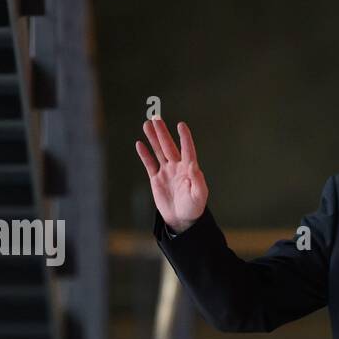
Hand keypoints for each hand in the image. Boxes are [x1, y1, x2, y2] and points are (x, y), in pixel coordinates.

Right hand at [135, 117, 208, 232]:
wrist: (182, 220)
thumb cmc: (194, 208)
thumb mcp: (199, 196)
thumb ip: (197, 181)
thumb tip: (193, 165)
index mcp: (189, 170)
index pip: (187, 150)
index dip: (184, 138)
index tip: (181, 125)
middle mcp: (177, 167)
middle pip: (169, 146)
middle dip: (162, 133)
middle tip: (156, 118)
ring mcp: (166, 172)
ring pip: (158, 151)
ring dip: (153, 138)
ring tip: (147, 124)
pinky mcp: (156, 179)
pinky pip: (149, 164)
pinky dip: (145, 154)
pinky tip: (140, 144)